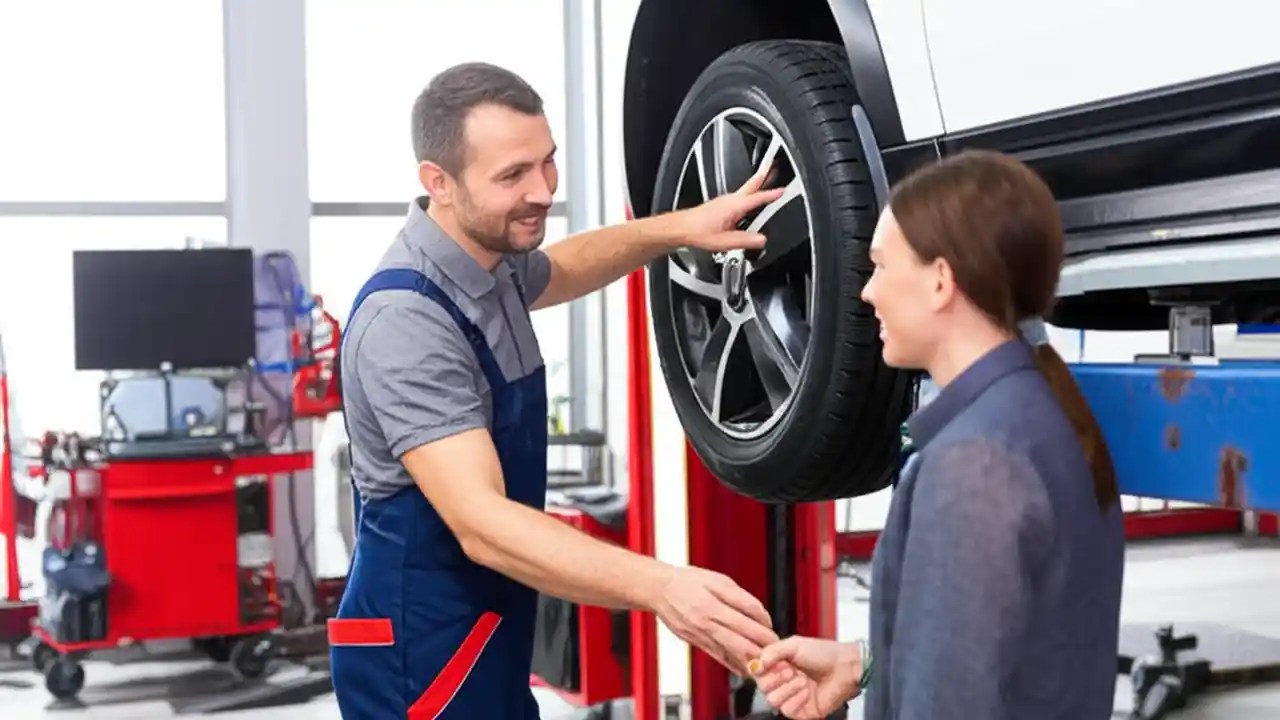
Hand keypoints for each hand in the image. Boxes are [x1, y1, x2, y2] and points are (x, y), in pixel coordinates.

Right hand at [650, 566, 778, 674]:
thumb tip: (760, 614)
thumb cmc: (688, 581)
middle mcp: (705, 624)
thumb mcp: (717, 580)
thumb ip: (741, 598)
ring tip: (767, 664)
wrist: (659, 590)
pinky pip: (719, 658)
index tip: (775, 635)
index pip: (744, 623)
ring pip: (730, 655)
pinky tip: (746, 669)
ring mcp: (700, 636)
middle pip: (739, 644)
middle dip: (761, 651)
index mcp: (711, 606)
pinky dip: (734, 665)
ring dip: (750, 661)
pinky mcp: (697, 643)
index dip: (763, 632)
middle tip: (776, 654)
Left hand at [674, 164, 785, 252]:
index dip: (772, 194)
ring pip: (745, 189)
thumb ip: (745, 241)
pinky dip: (749, 193)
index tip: (783, 190)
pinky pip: (739, 196)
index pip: (758, 197)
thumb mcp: (725, 241)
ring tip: (767, 179)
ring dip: (757, 184)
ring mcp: (725, 201)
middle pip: (751, 185)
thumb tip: (762, 240)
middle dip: (764, 175)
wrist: (681, 229)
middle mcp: (730, 200)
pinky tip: (750, 200)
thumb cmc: (698, 232)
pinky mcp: (721, 205)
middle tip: (773, 165)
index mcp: (734, 206)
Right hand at [754, 637, 861, 718]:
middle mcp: (783, 681)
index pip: (757, 672)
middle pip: (762, 687)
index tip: (770, 663)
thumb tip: (758, 663)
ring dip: (788, 689)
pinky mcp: (801, 711)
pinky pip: (788, 710)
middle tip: (791, 670)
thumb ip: (772, 650)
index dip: (761, 669)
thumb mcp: (794, 644)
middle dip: (776, 678)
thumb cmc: (824, 653)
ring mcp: (792, 697)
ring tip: (802, 680)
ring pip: (772, 701)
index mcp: (779, 665)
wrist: (845, 667)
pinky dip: (797, 699)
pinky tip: (807, 691)